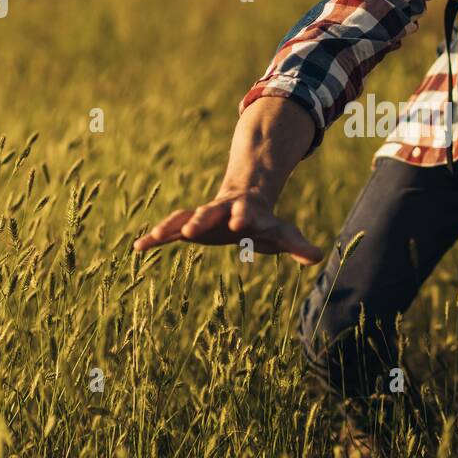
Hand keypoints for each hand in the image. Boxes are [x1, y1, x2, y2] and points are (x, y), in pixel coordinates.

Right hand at [132, 188, 323, 264]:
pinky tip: (138, 247)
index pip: (248, 214)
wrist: (242, 200)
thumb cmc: (264, 221)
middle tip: (190, 229)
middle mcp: (221, 210)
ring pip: (184, 217)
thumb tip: (318, 258)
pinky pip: (169, 230)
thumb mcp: (282, 233)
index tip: (241, 223)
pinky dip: (155, 237)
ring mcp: (202, 216)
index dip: (246, 217)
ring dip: (171, 227)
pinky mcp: (188, 226)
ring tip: (153, 237)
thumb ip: (298, 244)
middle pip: (211, 212)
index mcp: (246, 211)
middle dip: (201, 219)